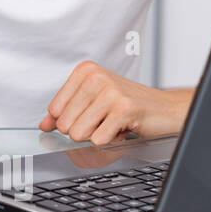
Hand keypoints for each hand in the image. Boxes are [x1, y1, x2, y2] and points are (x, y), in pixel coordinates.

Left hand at [40, 61, 191, 144]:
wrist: (166, 109)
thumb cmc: (129, 104)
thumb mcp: (93, 102)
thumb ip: (65, 112)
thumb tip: (44, 125)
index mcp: (85, 71)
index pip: (54, 110)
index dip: (70, 120)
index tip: (91, 113)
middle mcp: (96, 77)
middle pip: (65, 124)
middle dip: (85, 129)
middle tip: (105, 119)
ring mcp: (110, 92)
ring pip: (79, 133)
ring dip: (97, 135)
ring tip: (113, 122)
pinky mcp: (124, 109)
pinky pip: (98, 139)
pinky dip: (110, 140)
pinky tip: (123, 127)